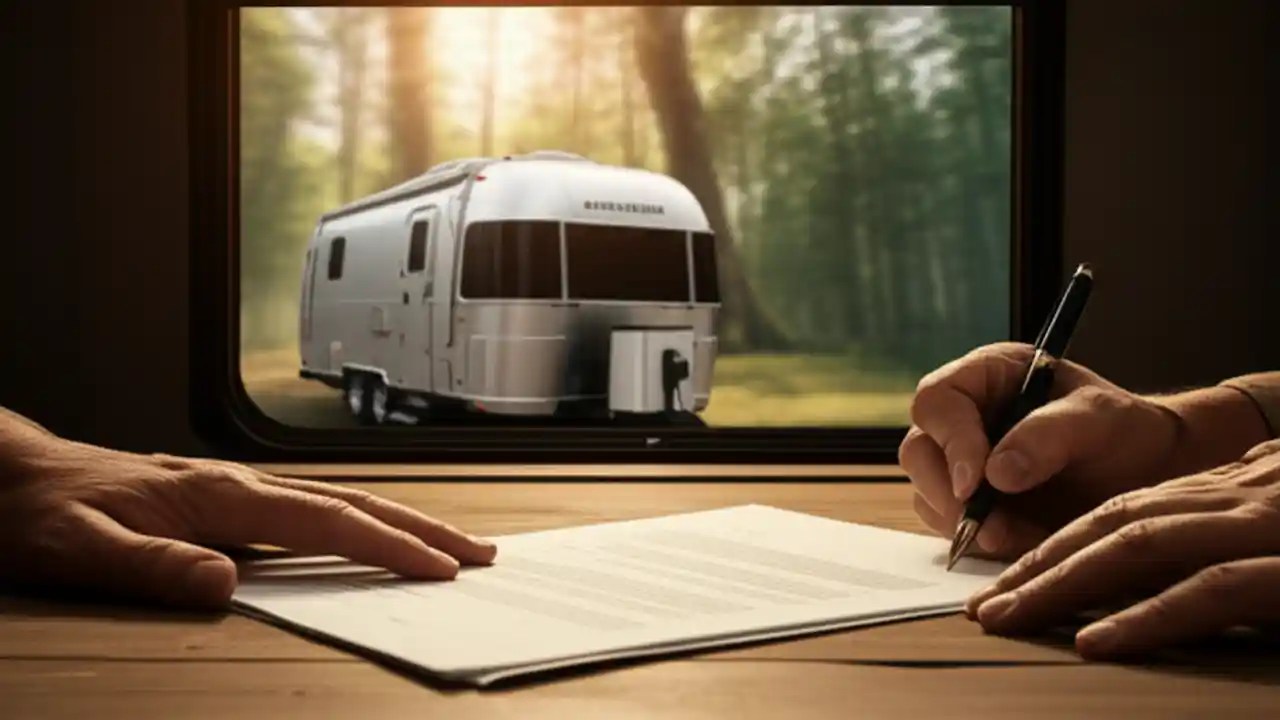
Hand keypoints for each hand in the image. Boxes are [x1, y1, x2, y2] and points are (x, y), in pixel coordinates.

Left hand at [0, 437, 496, 609]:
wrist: (17, 476)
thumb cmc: (47, 510)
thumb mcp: (82, 548)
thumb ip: (152, 567)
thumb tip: (224, 585)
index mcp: (219, 495)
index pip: (325, 523)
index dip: (387, 545)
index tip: (436, 566)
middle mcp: (240, 485)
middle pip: (353, 503)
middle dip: (421, 527)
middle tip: (477, 552)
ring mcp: (239, 489)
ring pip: (341, 502)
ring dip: (401, 520)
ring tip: (447, 542)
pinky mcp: (230, 500)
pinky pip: (315, 511)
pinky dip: (362, 522)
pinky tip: (373, 535)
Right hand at [901, 343, 1193, 558]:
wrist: (1148, 474)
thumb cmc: (1125, 432)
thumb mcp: (1099, 420)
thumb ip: (1048, 436)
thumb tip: (995, 473)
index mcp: (987, 375)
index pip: (938, 400)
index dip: (950, 440)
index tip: (976, 482)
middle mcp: (964, 416)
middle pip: (919, 451)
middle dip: (948, 492)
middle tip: (988, 524)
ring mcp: (961, 461)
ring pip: (928, 493)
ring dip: (964, 523)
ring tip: (1018, 536)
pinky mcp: (970, 502)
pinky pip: (949, 526)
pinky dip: (978, 541)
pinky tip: (1021, 541)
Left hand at [965, 439, 1279, 658]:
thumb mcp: (1269, 519)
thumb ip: (1215, 525)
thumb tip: (1160, 543)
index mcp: (1215, 495)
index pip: (1115, 515)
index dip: (1053, 548)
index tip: (1004, 587)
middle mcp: (1223, 505)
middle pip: (1109, 529)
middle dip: (1038, 569)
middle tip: (983, 610)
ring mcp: (1255, 530)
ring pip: (1138, 549)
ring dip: (1064, 584)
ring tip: (1007, 618)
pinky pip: (1209, 592)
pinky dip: (1146, 616)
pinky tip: (1093, 641)